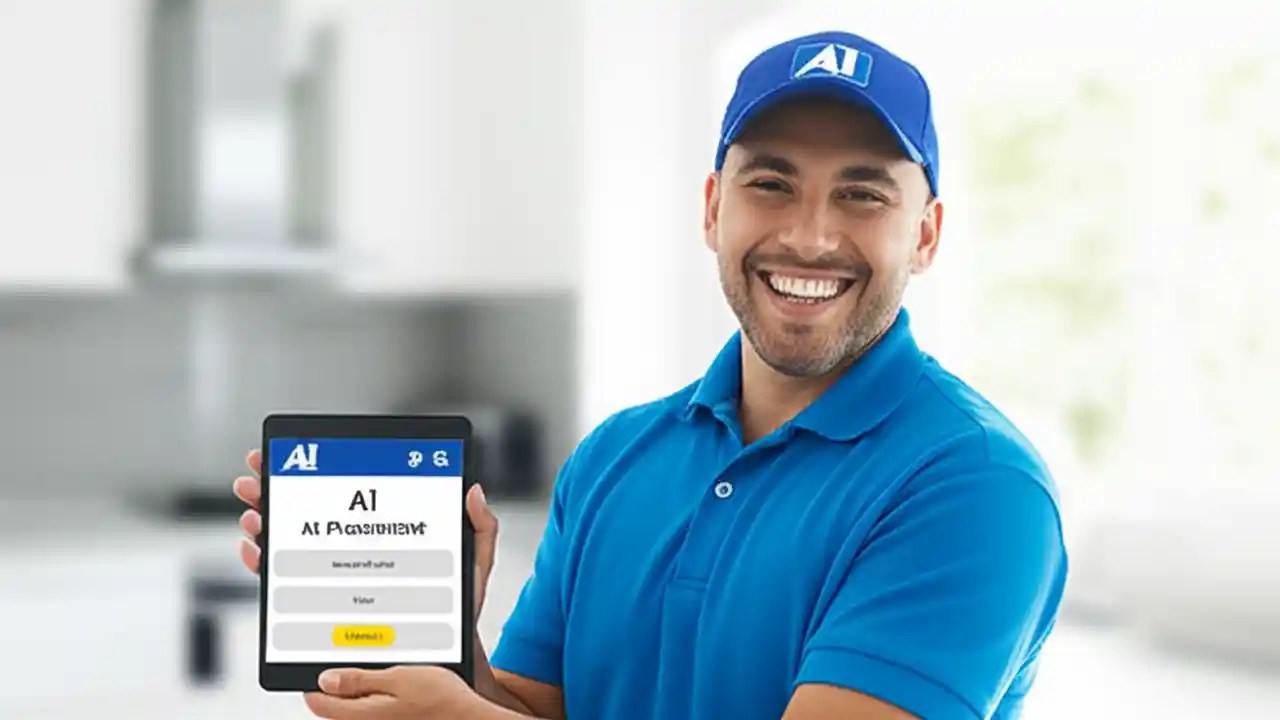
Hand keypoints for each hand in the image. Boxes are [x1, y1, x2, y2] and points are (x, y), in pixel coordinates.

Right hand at [233, 449, 516, 706]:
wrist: (444, 655)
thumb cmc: (456, 606)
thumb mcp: (475, 562)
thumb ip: (480, 526)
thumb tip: (473, 491)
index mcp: (382, 526)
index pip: (342, 491)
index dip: (308, 468)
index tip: (280, 454)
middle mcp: (353, 544)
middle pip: (302, 511)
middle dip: (269, 490)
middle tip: (254, 482)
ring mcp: (335, 572)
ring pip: (286, 542)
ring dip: (261, 524)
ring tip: (255, 517)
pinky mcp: (323, 603)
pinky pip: (283, 582)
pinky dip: (262, 566)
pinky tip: (257, 554)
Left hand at [304, 666, 500, 718]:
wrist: (468, 718)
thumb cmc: (440, 699)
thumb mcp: (397, 677)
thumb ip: (358, 680)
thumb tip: (326, 680)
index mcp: (361, 714)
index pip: (319, 702)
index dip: (316, 682)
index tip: (321, 667)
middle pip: (336, 709)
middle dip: (339, 686)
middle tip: (356, 665)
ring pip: (357, 710)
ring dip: (362, 692)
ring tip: (382, 674)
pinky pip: (375, 713)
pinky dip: (378, 699)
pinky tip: (396, 688)